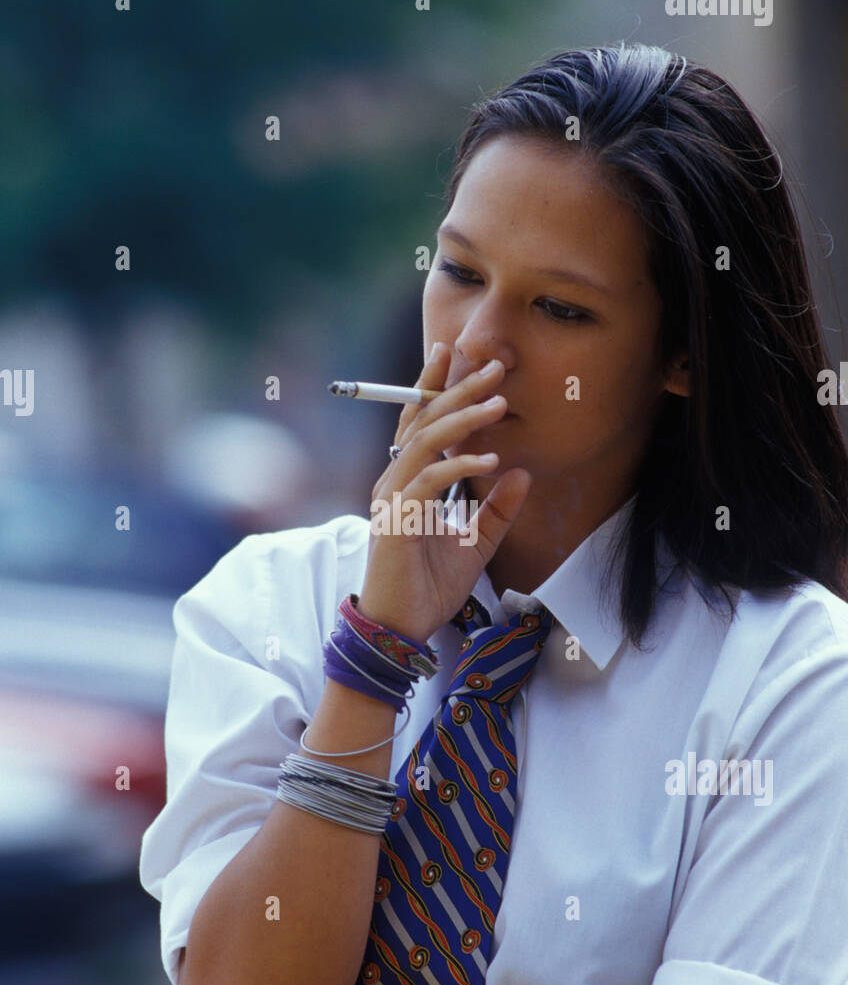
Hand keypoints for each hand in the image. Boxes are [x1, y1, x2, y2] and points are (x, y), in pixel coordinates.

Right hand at [358, 344, 531, 641]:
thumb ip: (497, 510)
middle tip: (493, 368)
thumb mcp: (476, 544)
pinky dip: (459, 466)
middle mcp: (393, 482)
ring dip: (462, 421)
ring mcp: (391, 499)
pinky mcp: (396, 520)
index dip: (432, 387)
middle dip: (457, 391)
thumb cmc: (429, 588)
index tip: (453, 355)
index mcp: (406, 482)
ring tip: (498, 404)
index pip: (417, 424)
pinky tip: (490, 461)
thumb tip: (523, 473)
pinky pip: (429, 481)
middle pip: (421, 422)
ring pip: (424, 444)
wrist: (402, 629)